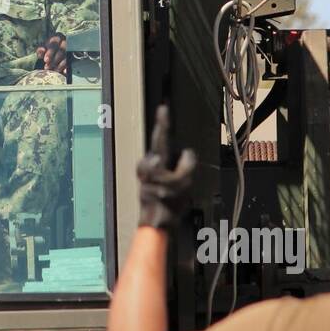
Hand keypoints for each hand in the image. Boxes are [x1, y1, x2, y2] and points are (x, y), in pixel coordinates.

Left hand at [36, 34, 69, 73]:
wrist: (55, 52)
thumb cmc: (47, 49)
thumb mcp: (42, 48)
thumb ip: (40, 50)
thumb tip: (42, 51)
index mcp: (57, 37)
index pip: (54, 43)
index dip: (50, 52)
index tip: (46, 60)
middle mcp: (65, 42)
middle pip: (62, 50)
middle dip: (55, 59)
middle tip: (48, 67)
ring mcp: (70, 49)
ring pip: (67, 56)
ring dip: (60, 65)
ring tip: (54, 71)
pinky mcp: (73, 56)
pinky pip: (71, 62)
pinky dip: (67, 67)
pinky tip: (64, 72)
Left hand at [137, 104, 196, 231]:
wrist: (156, 221)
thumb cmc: (168, 205)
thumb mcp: (184, 183)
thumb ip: (187, 164)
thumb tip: (186, 153)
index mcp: (156, 163)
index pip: (161, 136)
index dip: (163, 121)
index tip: (163, 109)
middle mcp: (146, 164)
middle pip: (160, 149)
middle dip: (168, 152)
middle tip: (175, 166)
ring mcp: (143, 172)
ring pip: (158, 160)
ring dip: (166, 166)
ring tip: (171, 184)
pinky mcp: (142, 178)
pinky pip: (155, 169)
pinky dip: (162, 173)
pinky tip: (166, 186)